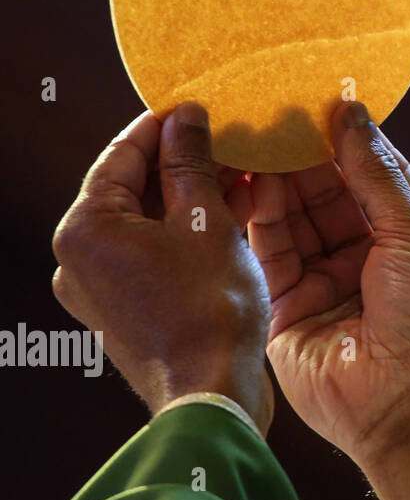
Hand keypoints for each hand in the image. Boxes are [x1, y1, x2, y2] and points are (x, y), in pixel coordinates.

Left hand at [51, 103, 273, 433]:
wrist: (213, 392)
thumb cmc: (210, 311)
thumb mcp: (208, 221)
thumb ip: (191, 163)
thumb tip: (185, 117)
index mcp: (86, 228)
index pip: (122, 152)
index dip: (166, 125)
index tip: (200, 107)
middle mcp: (79, 256)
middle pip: (131, 186)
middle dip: (182, 161)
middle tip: (229, 139)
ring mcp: (97, 286)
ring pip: (146, 219)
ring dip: (190, 195)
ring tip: (240, 175)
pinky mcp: (122, 306)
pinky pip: (151, 251)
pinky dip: (185, 232)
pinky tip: (230, 216)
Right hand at [251, 101, 409, 499]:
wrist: (406, 399)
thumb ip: (376, 173)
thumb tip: (353, 113)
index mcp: (404, 236)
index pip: (368, 174)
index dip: (343, 139)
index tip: (315, 100)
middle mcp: (363, 255)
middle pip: (323, 193)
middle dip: (299, 155)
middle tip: (269, 115)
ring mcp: (323, 280)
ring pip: (291, 218)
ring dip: (272, 179)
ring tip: (250, 138)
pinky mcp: (286, 306)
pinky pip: (267, 253)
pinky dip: (255, 216)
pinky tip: (244, 180)